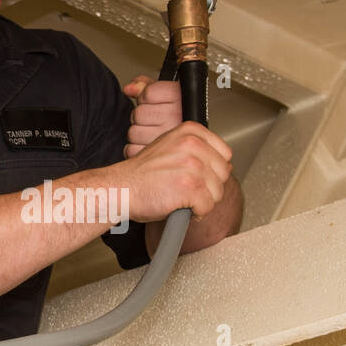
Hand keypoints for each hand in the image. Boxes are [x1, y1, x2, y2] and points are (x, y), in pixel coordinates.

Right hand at [115, 121, 232, 221]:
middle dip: (209, 187)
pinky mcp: (190, 188)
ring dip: (202, 201)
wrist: (121, 188)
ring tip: (183, 198)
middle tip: (188, 190)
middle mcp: (193, 145)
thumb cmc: (141, 173)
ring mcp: (192, 166)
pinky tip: (182, 207)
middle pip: (223, 174)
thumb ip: (196, 150)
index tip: (197, 176)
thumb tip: (223, 164)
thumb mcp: (170, 147)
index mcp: (191, 131)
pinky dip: (197, 213)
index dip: (213, 170)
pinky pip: (207, 207)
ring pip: (217, 192)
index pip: (224, 153)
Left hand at [122, 74, 181, 157]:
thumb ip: (147, 87)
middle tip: (155, 121)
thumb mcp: (169, 95)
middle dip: (142, 117)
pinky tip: (149, 146)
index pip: (147, 93)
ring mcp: (169, 138)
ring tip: (154, 134)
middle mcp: (176, 117)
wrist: (200, 144)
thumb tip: (128, 89)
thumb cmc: (182, 118)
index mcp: (180, 98)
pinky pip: (132, 150)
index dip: (146, 98)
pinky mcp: (160, 157)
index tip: (155, 103)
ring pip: (134, 132)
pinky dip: (136, 150)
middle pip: (138, 113)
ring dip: (139, 134)